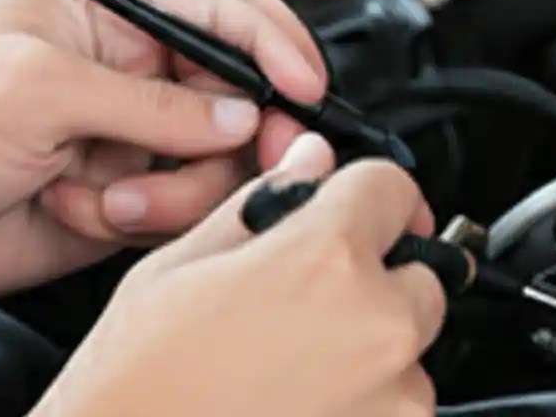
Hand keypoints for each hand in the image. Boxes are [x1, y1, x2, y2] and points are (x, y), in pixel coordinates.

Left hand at [0, 0, 326, 299]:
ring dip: (178, 189)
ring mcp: (130, 138)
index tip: (306, 86)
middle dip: (249, 132)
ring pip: (219, 163)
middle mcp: (130, 72)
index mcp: (110, 11)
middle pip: (240, 94)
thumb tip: (241, 117)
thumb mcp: (37, 86)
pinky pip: (183, 212)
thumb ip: (152, 104)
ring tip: (110, 197)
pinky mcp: (123, 197)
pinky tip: (86, 212)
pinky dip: (148, 222)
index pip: (225, 9)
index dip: (278, 45)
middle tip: (258, 160)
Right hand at [33, 135, 443, 416]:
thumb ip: (264, 202)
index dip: (363, 192)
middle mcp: (377, 325)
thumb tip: (309, 162)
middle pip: (421, 269)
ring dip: (372, 343)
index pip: (392, 185)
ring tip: (292, 363)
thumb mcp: (179, 267)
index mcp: (326, 259)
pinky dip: (367, 399)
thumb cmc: (133, 385)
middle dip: (378, 272)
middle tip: (309, 299)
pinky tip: (299, 401)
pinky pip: (399, 402)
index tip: (354, 209)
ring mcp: (393, 397)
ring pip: (412, 343)